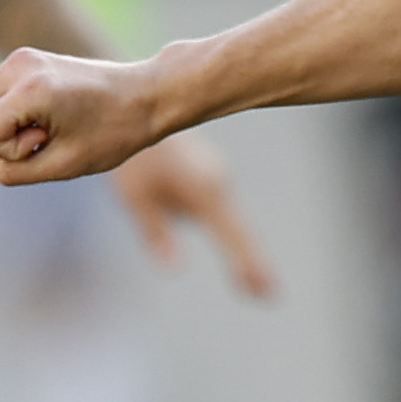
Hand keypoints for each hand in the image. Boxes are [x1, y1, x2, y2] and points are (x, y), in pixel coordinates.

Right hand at [0, 46, 169, 185]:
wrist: (146, 96)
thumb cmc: (111, 135)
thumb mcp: (61, 167)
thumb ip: (9, 169)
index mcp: (29, 88)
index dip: (9, 152)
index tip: (47, 141)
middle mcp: (17, 66)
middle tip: (43, 135)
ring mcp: (18, 58)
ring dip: (1, 125)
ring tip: (46, 125)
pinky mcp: (23, 60)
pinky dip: (10, 113)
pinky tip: (46, 115)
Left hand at [109, 135, 275, 298]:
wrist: (135, 106)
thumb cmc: (131, 155)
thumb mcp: (135, 197)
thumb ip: (155, 233)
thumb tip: (173, 268)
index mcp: (205, 191)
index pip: (233, 236)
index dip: (248, 264)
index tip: (266, 290)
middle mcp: (218, 182)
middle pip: (238, 230)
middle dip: (250, 261)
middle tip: (269, 295)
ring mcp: (215, 174)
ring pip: (226, 217)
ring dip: (233, 242)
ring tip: (250, 281)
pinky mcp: (207, 170)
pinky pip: (217, 205)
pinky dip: (219, 224)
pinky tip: (202, 226)